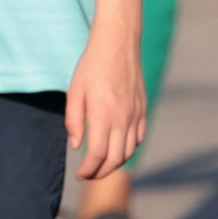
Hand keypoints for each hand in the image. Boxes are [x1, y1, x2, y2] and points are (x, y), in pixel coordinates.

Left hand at [67, 33, 148, 181]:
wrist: (118, 43)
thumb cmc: (92, 66)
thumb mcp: (75, 91)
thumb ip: (74, 121)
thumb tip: (77, 146)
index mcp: (103, 114)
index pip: (98, 155)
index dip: (88, 169)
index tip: (80, 174)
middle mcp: (123, 118)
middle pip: (116, 159)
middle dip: (101, 173)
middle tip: (89, 175)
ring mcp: (136, 114)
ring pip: (130, 151)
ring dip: (116, 164)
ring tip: (102, 165)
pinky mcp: (143, 109)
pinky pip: (140, 138)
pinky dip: (129, 149)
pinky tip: (118, 148)